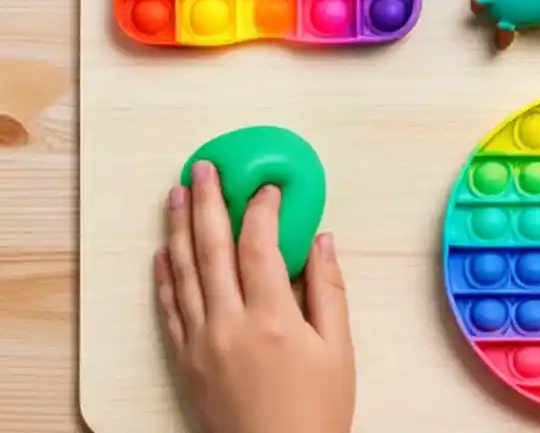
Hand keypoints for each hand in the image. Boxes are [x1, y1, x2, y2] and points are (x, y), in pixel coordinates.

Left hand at [155, 160, 354, 432]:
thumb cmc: (316, 411)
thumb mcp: (339, 349)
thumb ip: (328, 290)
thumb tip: (323, 240)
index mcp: (272, 318)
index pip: (259, 246)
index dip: (262, 209)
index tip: (267, 186)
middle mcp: (229, 324)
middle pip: (212, 250)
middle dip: (208, 203)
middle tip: (204, 169)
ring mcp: (201, 342)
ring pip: (183, 273)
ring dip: (177, 229)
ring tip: (176, 194)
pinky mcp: (186, 361)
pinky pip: (169, 309)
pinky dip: (164, 277)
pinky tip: (162, 253)